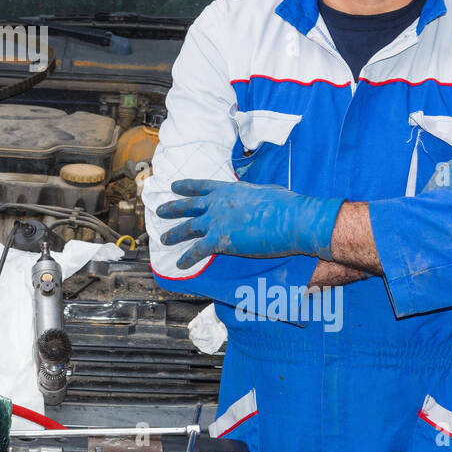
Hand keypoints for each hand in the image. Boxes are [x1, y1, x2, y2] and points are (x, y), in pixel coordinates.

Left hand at [155, 180, 344, 268]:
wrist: (291, 219)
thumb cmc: (285, 205)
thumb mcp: (265, 191)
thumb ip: (253, 196)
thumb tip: (258, 199)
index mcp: (229, 190)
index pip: (201, 187)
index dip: (186, 187)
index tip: (174, 187)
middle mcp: (217, 204)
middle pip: (188, 206)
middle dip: (172, 209)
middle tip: (160, 211)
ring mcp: (216, 221)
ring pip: (188, 228)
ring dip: (174, 234)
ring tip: (163, 239)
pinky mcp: (220, 241)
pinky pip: (197, 251)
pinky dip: (187, 258)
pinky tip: (180, 264)